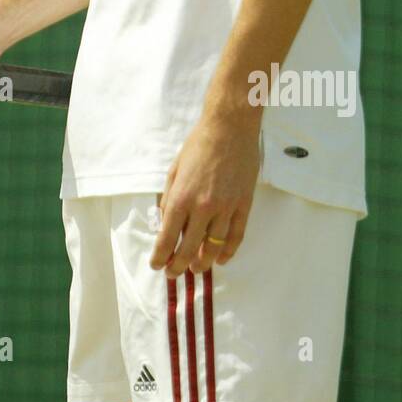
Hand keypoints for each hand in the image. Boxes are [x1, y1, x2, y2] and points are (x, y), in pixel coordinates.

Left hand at [150, 113, 260, 276]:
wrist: (229, 129)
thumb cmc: (198, 145)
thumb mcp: (174, 170)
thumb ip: (169, 199)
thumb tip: (164, 223)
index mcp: (181, 197)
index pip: (167, 238)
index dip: (160, 257)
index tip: (157, 265)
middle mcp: (203, 207)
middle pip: (190, 249)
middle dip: (179, 266)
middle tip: (174, 272)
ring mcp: (226, 208)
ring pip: (214, 247)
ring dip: (203, 263)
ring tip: (196, 268)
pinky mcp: (244, 205)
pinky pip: (236, 236)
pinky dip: (229, 251)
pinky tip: (221, 259)